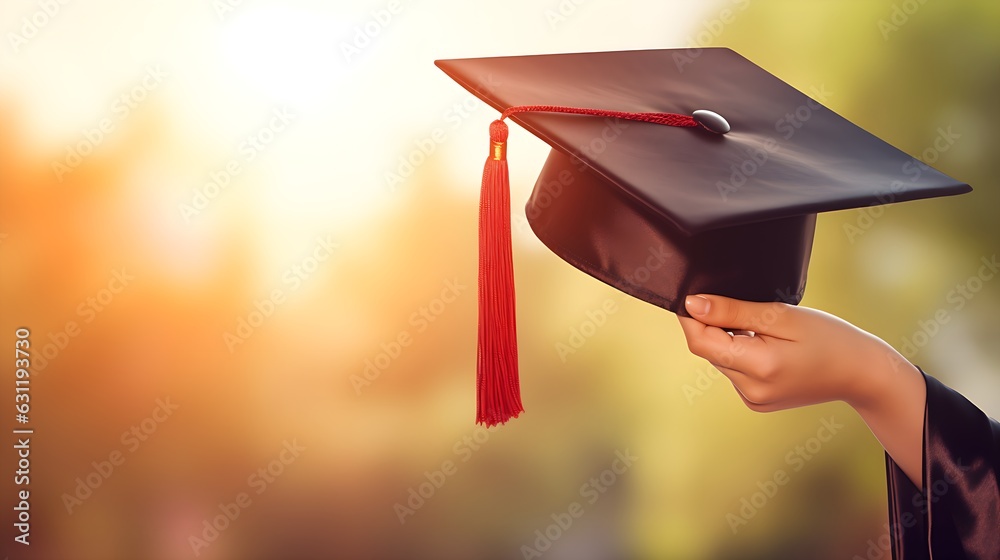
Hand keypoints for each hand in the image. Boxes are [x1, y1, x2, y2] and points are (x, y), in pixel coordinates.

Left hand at [676, 294, 925, 485]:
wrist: (860, 372)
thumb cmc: (829, 338)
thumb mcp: (781, 316)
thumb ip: (733, 311)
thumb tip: (693, 305)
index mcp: (758, 368)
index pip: (700, 341)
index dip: (691, 317)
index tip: (694, 296)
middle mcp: (751, 390)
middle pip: (710, 351)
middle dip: (716, 327)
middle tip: (746, 310)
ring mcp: (754, 400)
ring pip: (721, 361)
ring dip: (730, 341)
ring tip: (766, 331)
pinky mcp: (757, 402)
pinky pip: (735, 372)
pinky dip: (742, 355)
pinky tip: (769, 348)